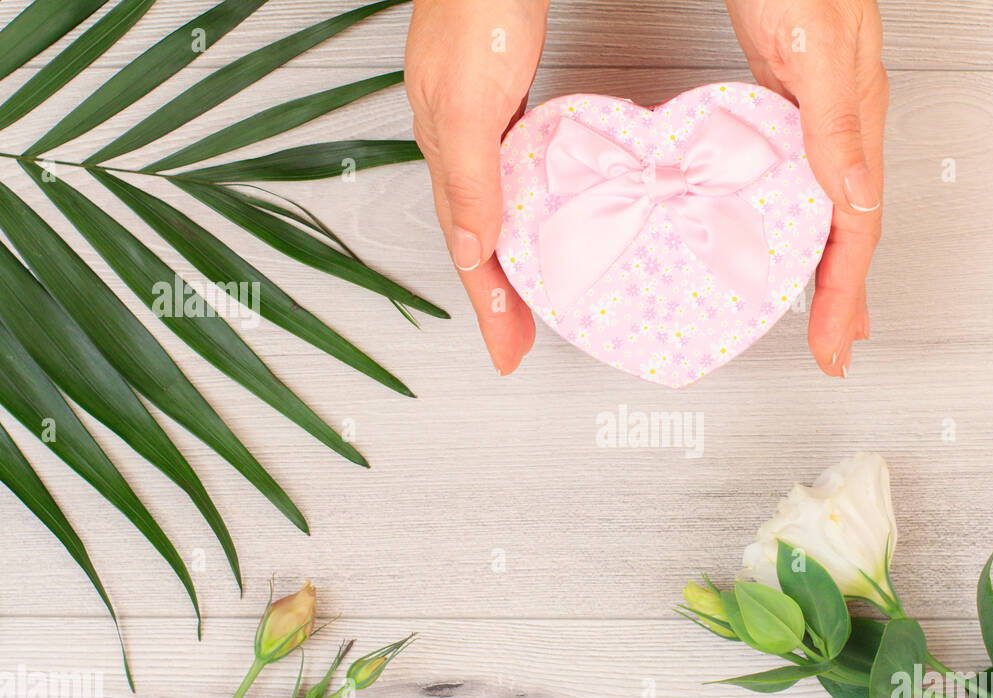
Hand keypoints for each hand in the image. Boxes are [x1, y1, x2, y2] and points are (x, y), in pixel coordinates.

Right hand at [405, 0, 548, 374]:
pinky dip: (517, 214)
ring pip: (489, 213)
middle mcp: (457, 145)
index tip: (507, 355)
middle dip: (495, 301)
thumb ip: (469, 179)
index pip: (468, 251)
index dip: (489, 308)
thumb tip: (472, 252)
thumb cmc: (478, 11)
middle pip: (476, 241)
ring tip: (522, 305)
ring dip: (505, 263)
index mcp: (447, 152)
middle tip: (516, 345)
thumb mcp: (470, 102)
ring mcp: (475, 125)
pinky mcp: (498, 104)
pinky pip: (505, 179)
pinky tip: (532, 221)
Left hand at [725, 0, 886, 376]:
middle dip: (843, 301)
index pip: (857, 233)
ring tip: (829, 318)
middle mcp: (846, 127)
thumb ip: (836, 125)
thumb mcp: (815, 50)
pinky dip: (802, 225)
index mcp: (858, 123)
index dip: (845, 298)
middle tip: (834, 352)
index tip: (834, 349)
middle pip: (851, 234)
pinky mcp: (792, 105)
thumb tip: (856, 203)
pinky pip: (804, 184)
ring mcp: (821, 118)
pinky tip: (790, 236)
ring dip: (829, 271)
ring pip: (832, 213)